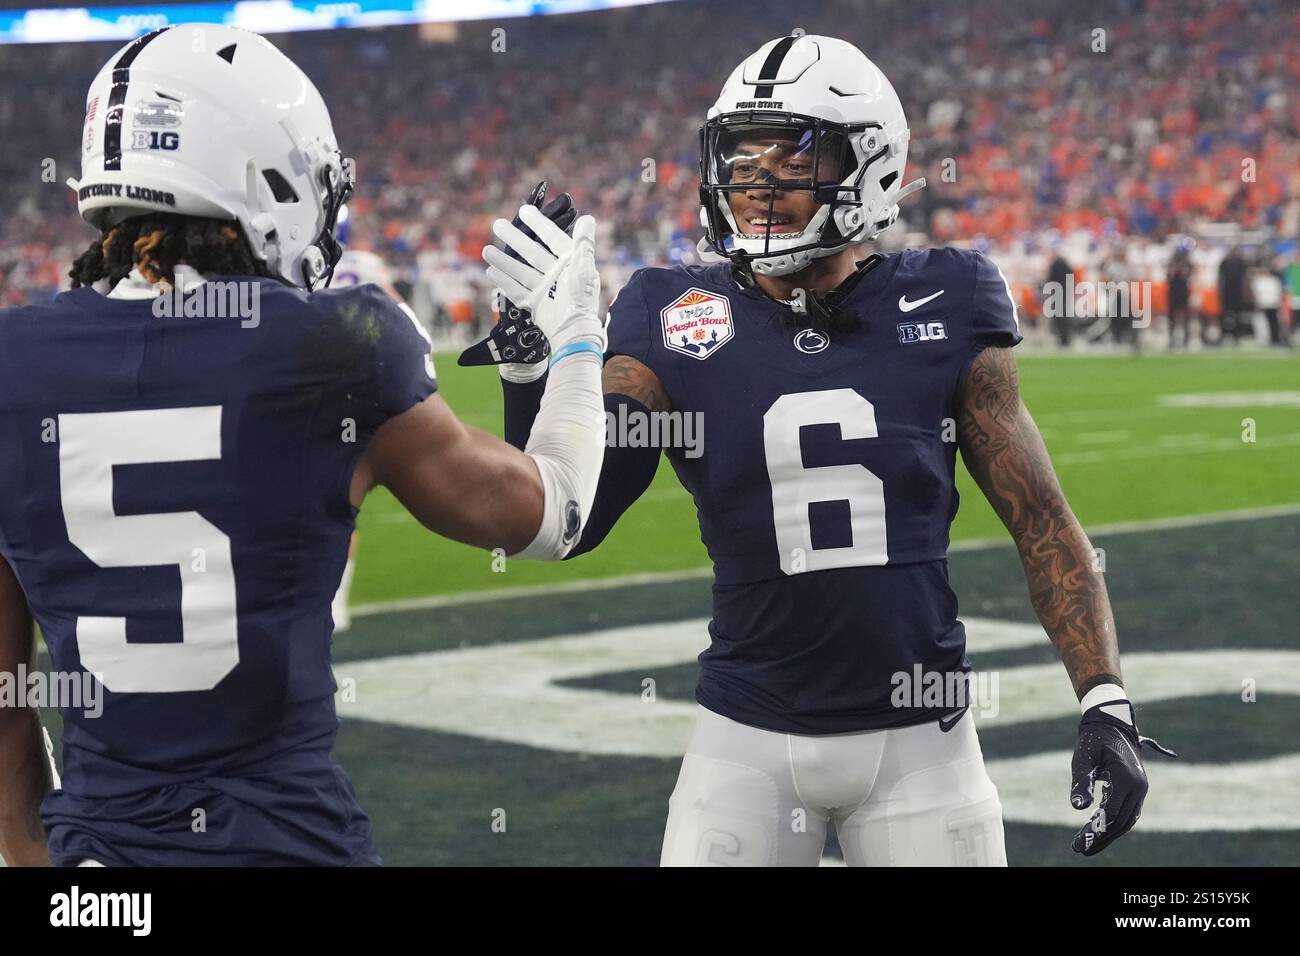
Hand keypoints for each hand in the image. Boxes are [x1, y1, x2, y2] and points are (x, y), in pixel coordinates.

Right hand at [459, 181, 577, 378]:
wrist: (574, 329)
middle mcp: (555, 273)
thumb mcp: (584, 266)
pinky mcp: (535, 303)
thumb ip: (584, 243)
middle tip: (497, 224)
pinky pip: (516, 290)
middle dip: (515, 239)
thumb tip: (587, 217)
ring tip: (486, 250)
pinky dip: (504, 282)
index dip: (539, 224)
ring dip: (504, 260)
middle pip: (532, 252)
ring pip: (520, 270)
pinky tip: (490, 272)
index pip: (552, 238)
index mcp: (569, 262)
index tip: (524, 211)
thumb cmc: (582, 297)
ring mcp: (544, 288)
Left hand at [1069, 699, 1175, 855]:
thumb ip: (1081, 781)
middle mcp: (1139, 787)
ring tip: (1087, 845)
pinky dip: (1114, 823)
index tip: (1078, 843)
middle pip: (1121, 822)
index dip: (1095, 831)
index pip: (1112, 814)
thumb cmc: (1093, 739)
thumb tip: (1077, 808)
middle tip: (1081, 850)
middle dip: (1101, 838)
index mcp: (1127, 779)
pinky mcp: (1137, 789)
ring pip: (1127, 820)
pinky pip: (1127, 812)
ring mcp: (1141, 789)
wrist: (1112, 723)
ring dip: (1108, 834)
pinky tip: (1098, 829)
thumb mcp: (1083, 758)